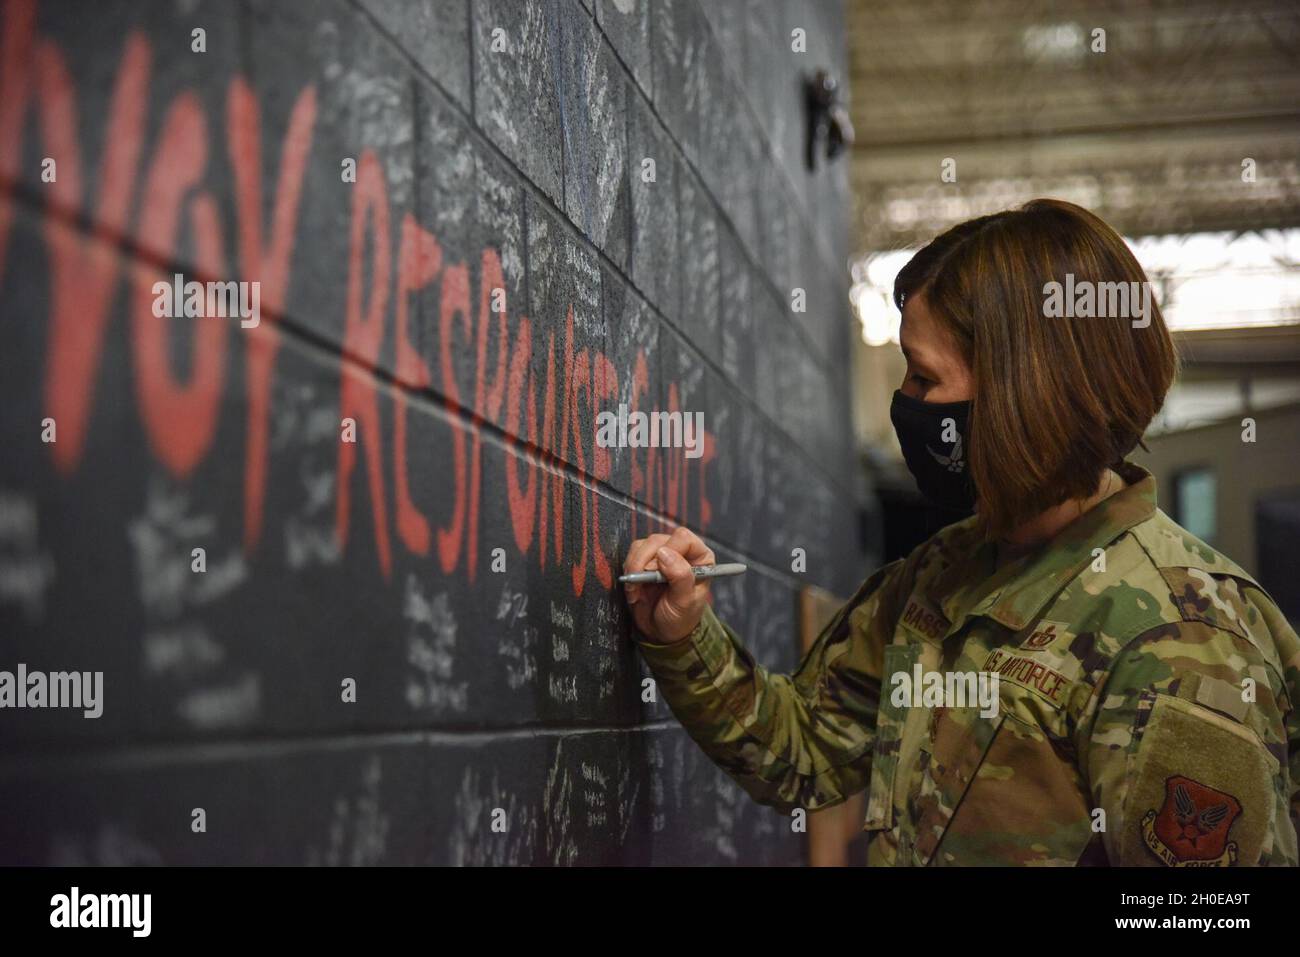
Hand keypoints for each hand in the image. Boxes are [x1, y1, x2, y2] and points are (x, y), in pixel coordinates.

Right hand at [623, 527, 715, 643]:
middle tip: (644, 582)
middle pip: (658, 540)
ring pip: (642, 545)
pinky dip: (629, 572)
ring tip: (638, 589)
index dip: (668, 552)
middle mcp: (681, 552)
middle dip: (646, 561)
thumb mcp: (685, 602)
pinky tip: (634, 589)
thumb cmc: (680, 618)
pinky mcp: (644, 561)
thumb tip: (665, 553)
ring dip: (635, 567)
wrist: (662, 633)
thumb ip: (680, 576)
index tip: (657, 572)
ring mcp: (661, 556)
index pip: (683, 538)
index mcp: (700, 558)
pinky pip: (632, 555)